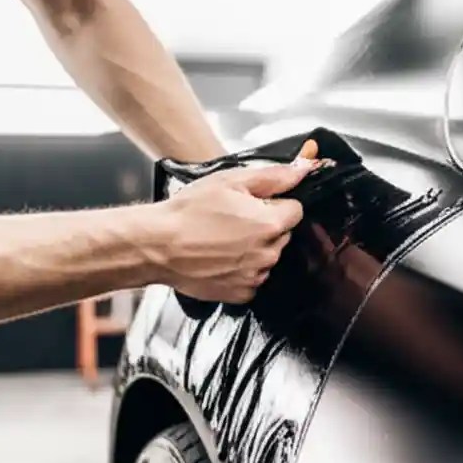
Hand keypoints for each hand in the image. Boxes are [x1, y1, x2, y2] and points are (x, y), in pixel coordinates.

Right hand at [154, 157, 316, 302]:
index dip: (275, 203)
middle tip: (233, 218)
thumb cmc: (189, 211)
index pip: (295, 209)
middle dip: (265, 225)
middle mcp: (268, 254)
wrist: (157, 245)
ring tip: (222, 238)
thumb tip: (305, 169)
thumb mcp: (231, 180)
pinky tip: (220, 257)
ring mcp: (255, 277)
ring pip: (267, 256)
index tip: (253, 203)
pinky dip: (241, 269)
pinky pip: (252, 278)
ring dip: (254, 247)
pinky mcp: (241, 293)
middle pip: (282, 234)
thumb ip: (274, 176)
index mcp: (271, 224)